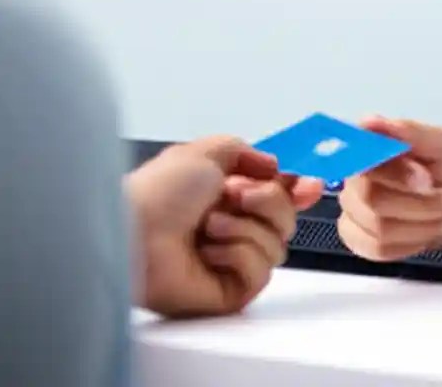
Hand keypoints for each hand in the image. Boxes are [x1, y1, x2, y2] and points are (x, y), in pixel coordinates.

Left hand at [124, 136, 323, 317]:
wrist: (132, 234)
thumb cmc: (157, 195)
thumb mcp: (204, 152)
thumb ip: (245, 151)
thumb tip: (273, 166)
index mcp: (224, 197)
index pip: (277, 196)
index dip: (297, 190)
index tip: (309, 184)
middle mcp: (230, 229)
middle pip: (286, 218)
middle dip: (268, 202)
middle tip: (237, 196)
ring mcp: (230, 262)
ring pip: (277, 245)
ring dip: (245, 229)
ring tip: (209, 227)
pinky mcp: (230, 291)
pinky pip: (261, 272)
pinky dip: (238, 255)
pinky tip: (209, 253)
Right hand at [338, 116, 441, 261]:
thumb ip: (410, 132)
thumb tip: (370, 122)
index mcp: (372, 148)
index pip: (361, 161)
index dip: (395, 174)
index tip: (426, 179)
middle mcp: (356, 178)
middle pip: (371, 199)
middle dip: (421, 203)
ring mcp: (354, 210)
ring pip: (378, 228)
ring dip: (422, 224)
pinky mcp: (360, 239)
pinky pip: (378, 248)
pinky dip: (411, 242)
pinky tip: (427, 229)